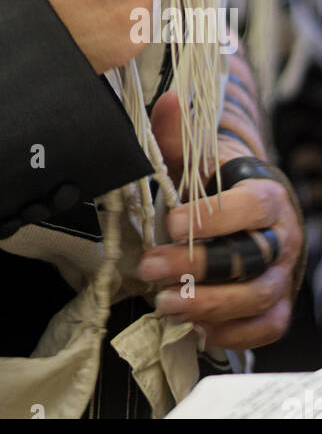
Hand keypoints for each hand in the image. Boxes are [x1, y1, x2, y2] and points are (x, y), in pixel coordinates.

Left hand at [136, 92, 304, 349]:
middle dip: (198, 266)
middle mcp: (281, 239)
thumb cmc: (219, 185)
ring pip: (256, 297)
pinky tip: (197, 328)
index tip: (172, 221)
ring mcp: (282, 275)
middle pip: (249, 258)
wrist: (250, 211)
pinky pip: (264, 327)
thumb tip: (167, 100)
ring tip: (165, 304)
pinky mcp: (277, 306)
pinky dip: (232, 333)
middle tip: (152, 267)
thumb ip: (179, 134)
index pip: (251, 207)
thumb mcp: (197, 157)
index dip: (214, 217)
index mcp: (266, 196)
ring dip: (209, 305)